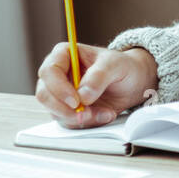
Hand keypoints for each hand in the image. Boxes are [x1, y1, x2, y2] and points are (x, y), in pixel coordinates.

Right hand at [35, 43, 158, 128]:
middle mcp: (57, 75)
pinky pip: (69, 122)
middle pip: (45, 95)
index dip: (59, 88)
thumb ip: (99, 76)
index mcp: (64, 55)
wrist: (133, 82)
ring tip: (105, 112)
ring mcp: (61, 94)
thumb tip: (83, 94)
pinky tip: (104, 115)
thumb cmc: (122, 67)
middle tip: (87, 114)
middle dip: (65, 109)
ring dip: (80, 118)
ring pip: (55, 112)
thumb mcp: (116, 65)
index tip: (76, 101)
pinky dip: (87, 123)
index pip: (49, 72)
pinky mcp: (68, 110)